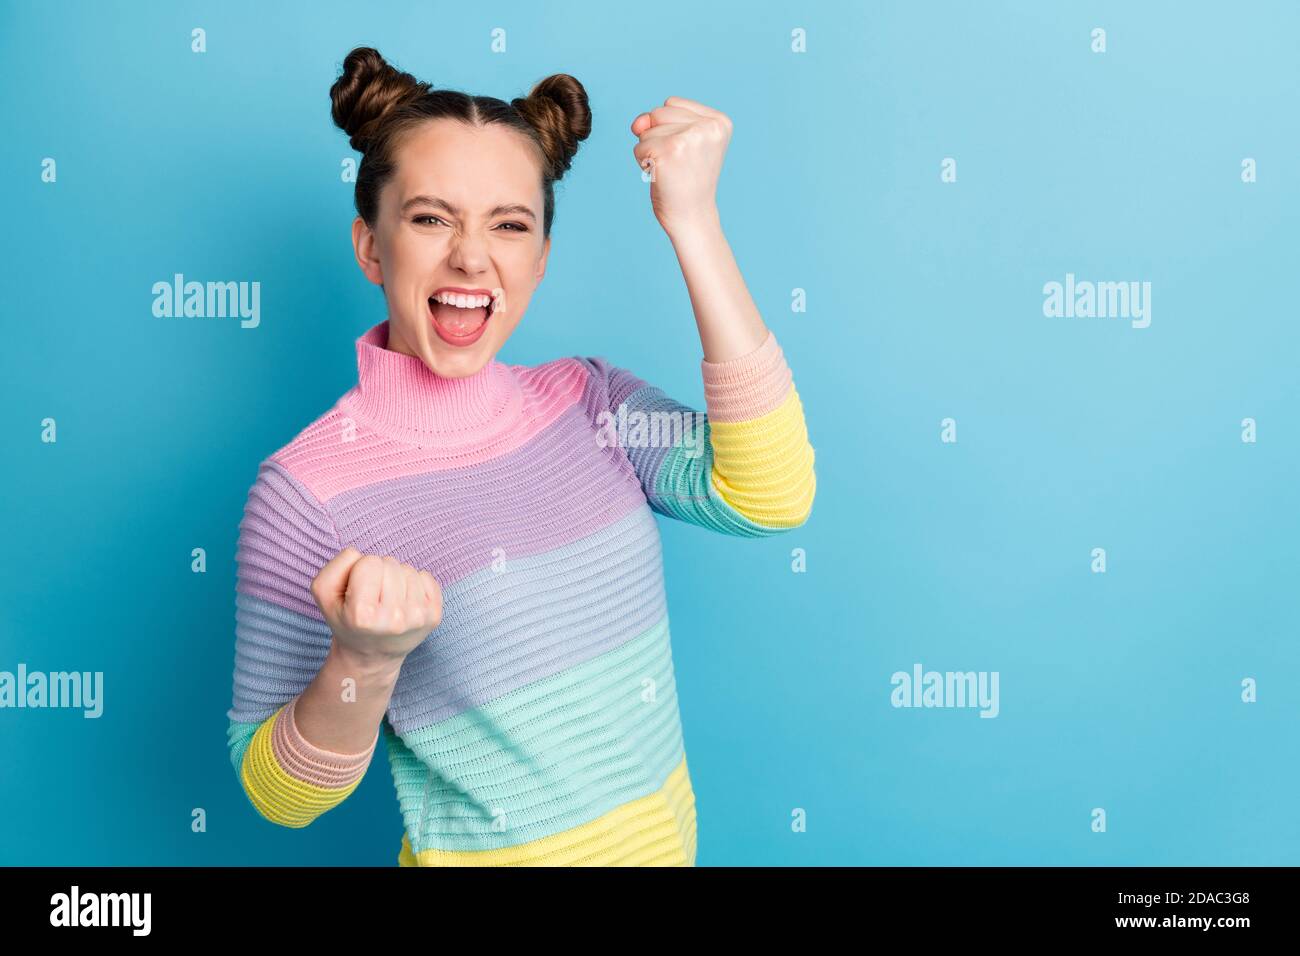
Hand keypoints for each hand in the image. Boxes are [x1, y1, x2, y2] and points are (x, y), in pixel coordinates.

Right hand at [310, 547, 442, 670]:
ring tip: (388, 600)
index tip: (359, 591)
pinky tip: (404, 602)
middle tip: (374, 597)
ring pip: (408, 569)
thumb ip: (337, 565)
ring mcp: (417, 618)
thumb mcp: (324, 594)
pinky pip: (426, 576)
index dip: (360, 571)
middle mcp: (393, 619)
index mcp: (362, 615)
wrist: (371, 655)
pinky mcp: (434, 617)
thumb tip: (363, 554)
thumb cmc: (347, 620)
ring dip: (397, 579)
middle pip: (390, 563)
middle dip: (380, 574)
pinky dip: (414, 583)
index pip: (369, 562)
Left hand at [630, 96, 731, 236]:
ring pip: (647, 129)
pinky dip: (644, 163)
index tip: (687, 153)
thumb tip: (637, 124)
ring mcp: (689, 138)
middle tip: (678, 163)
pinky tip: (663, 175)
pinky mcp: (669, 151)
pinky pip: (639, 147)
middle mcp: (708, 127)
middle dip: (659, 137)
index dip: (670, 129)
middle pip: (658, 112)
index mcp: (719, 121)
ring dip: (651, 151)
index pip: (671, 104)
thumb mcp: (679, 140)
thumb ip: (655, 121)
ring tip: (672, 169)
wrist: (692, 216)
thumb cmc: (686, 179)